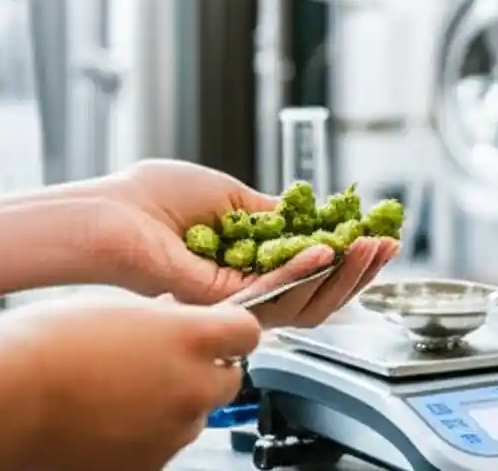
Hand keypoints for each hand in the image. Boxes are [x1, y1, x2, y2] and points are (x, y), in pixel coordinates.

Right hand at [5, 294, 259, 470]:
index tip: (217, 329)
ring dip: (172, 404)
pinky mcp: (148, 466)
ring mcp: (171, 433)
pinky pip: (161, 447)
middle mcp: (192, 388)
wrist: (0, 402)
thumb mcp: (115, 307)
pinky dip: (145, 435)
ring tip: (118, 393)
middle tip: (163, 362)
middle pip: (228, 379)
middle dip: (205, 370)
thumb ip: (160, 317)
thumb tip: (174, 317)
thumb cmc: (44, 347)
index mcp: (191, 338)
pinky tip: (105, 421)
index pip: (247, 331)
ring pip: (193, 416)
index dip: (231, 329)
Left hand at [92, 159, 399, 325]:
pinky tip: (327, 251)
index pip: (309, 272)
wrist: (110, 211)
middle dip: (357, 273)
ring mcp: (232, 298)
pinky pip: (271, 293)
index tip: (378, 237)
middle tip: (387, 247)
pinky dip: (303, 272)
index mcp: (247, 262)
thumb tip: (310, 216)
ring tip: (368, 248)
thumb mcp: (230, 194)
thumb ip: (272, 214)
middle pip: (315, 295)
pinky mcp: (218, 302)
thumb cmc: (154, 196)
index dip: (348, 259)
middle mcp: (243, 286)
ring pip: (301, 303)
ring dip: (341, 275)